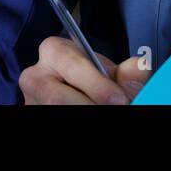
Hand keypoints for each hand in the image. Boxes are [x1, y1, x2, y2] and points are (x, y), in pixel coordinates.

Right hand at [19, 36, 151, 104]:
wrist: (69, 89)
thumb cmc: (88, 77)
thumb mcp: (107, 72)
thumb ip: (125, 72)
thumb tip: (139, 67)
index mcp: (53, 51)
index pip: (72, 66)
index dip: (97, 86)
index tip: (119, 100)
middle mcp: (34, 76)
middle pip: (57, 98)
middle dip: (90, 105)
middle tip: (116, 109)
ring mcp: (31, 100)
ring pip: (54, 110)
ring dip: (84, 112)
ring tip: (105, 112)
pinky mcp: (32, 112)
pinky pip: (52, 116)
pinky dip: (77, 119)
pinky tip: (94, 115)